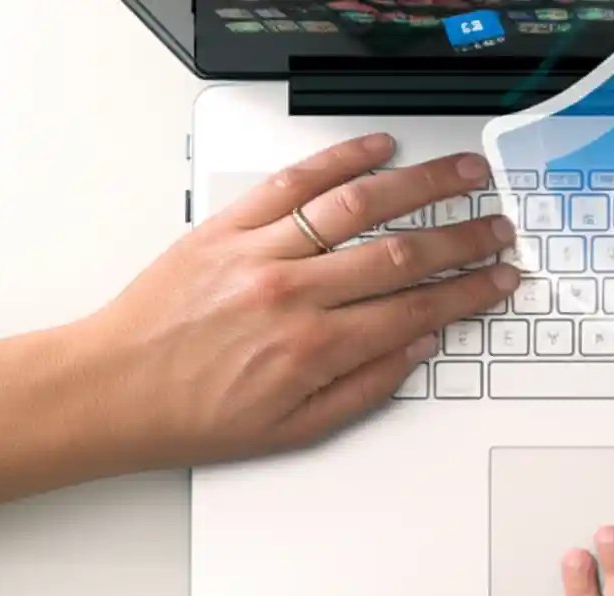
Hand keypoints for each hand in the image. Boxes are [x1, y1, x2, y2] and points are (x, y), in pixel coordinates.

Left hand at [81, 132, 517, 468]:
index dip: (471, 290)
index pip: (419, 308)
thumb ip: (366, 387)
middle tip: (498, 226)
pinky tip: (378, 149)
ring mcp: (262, 253)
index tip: (500, 276)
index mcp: (316, 348)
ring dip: (422, 185)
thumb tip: (419, 345)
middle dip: (465, 236)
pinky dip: (340, 159)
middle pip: (404, 252)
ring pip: (360, 206)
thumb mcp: (296, 429)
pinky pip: (293, 183)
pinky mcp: (228, 227)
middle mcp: (295, 295)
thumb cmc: (195, 413)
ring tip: (463, 171)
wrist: (113, 389)